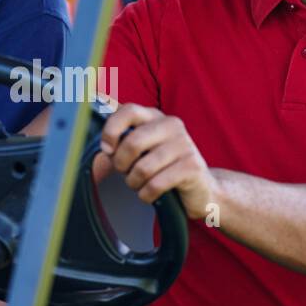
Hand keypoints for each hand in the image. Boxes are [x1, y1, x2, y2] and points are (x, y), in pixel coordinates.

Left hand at [98, 103, 218, 219]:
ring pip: (142, 168)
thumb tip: (103, 147)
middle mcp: (171, 125)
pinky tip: (151, 194)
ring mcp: (184, 145)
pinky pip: (155, 184)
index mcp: (156, 117)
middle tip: (125, 173)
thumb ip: (122, 143)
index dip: (111, 130)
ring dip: (134, 183)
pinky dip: (146, 194)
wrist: (202, 189)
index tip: (107, 149)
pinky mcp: (192, 166)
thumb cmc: (164, 169)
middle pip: (132, 143)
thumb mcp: (143, 150)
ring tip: (140, 184)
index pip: (128, 111)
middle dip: (121, 164)